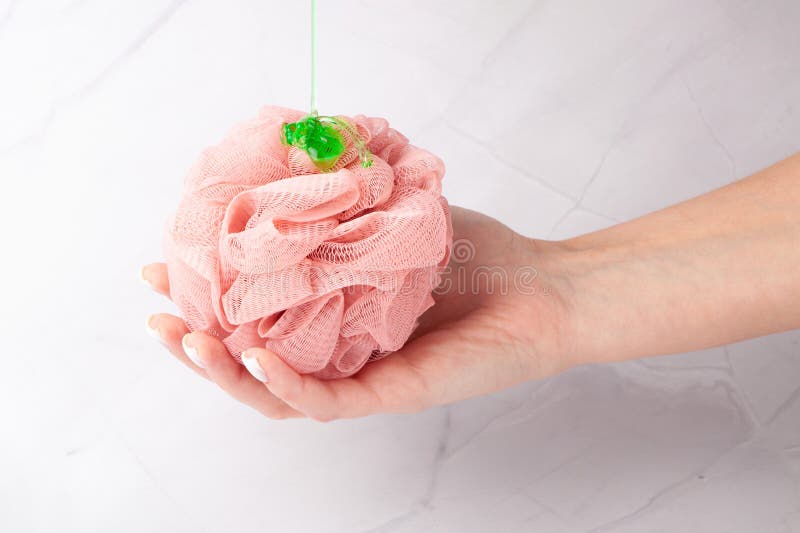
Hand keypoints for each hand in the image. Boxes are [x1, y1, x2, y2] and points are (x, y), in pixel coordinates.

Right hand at [142, 206, 574, 420]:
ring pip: (276, 394)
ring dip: (224, 372)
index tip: (160, 264)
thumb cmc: (475, 255)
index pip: (255, 315)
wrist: (541, 288)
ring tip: (182, 340)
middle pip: (252, 363)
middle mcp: (338, 353)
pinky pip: (325, 400)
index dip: (204, 297)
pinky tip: (250, 355)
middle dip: (196, 342)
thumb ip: (343, 208)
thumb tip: (288, 172)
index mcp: (330, 317)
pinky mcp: (391, 392)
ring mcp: (361, 378)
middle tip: (155, 315)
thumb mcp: (393, 216)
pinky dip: (282, 383)